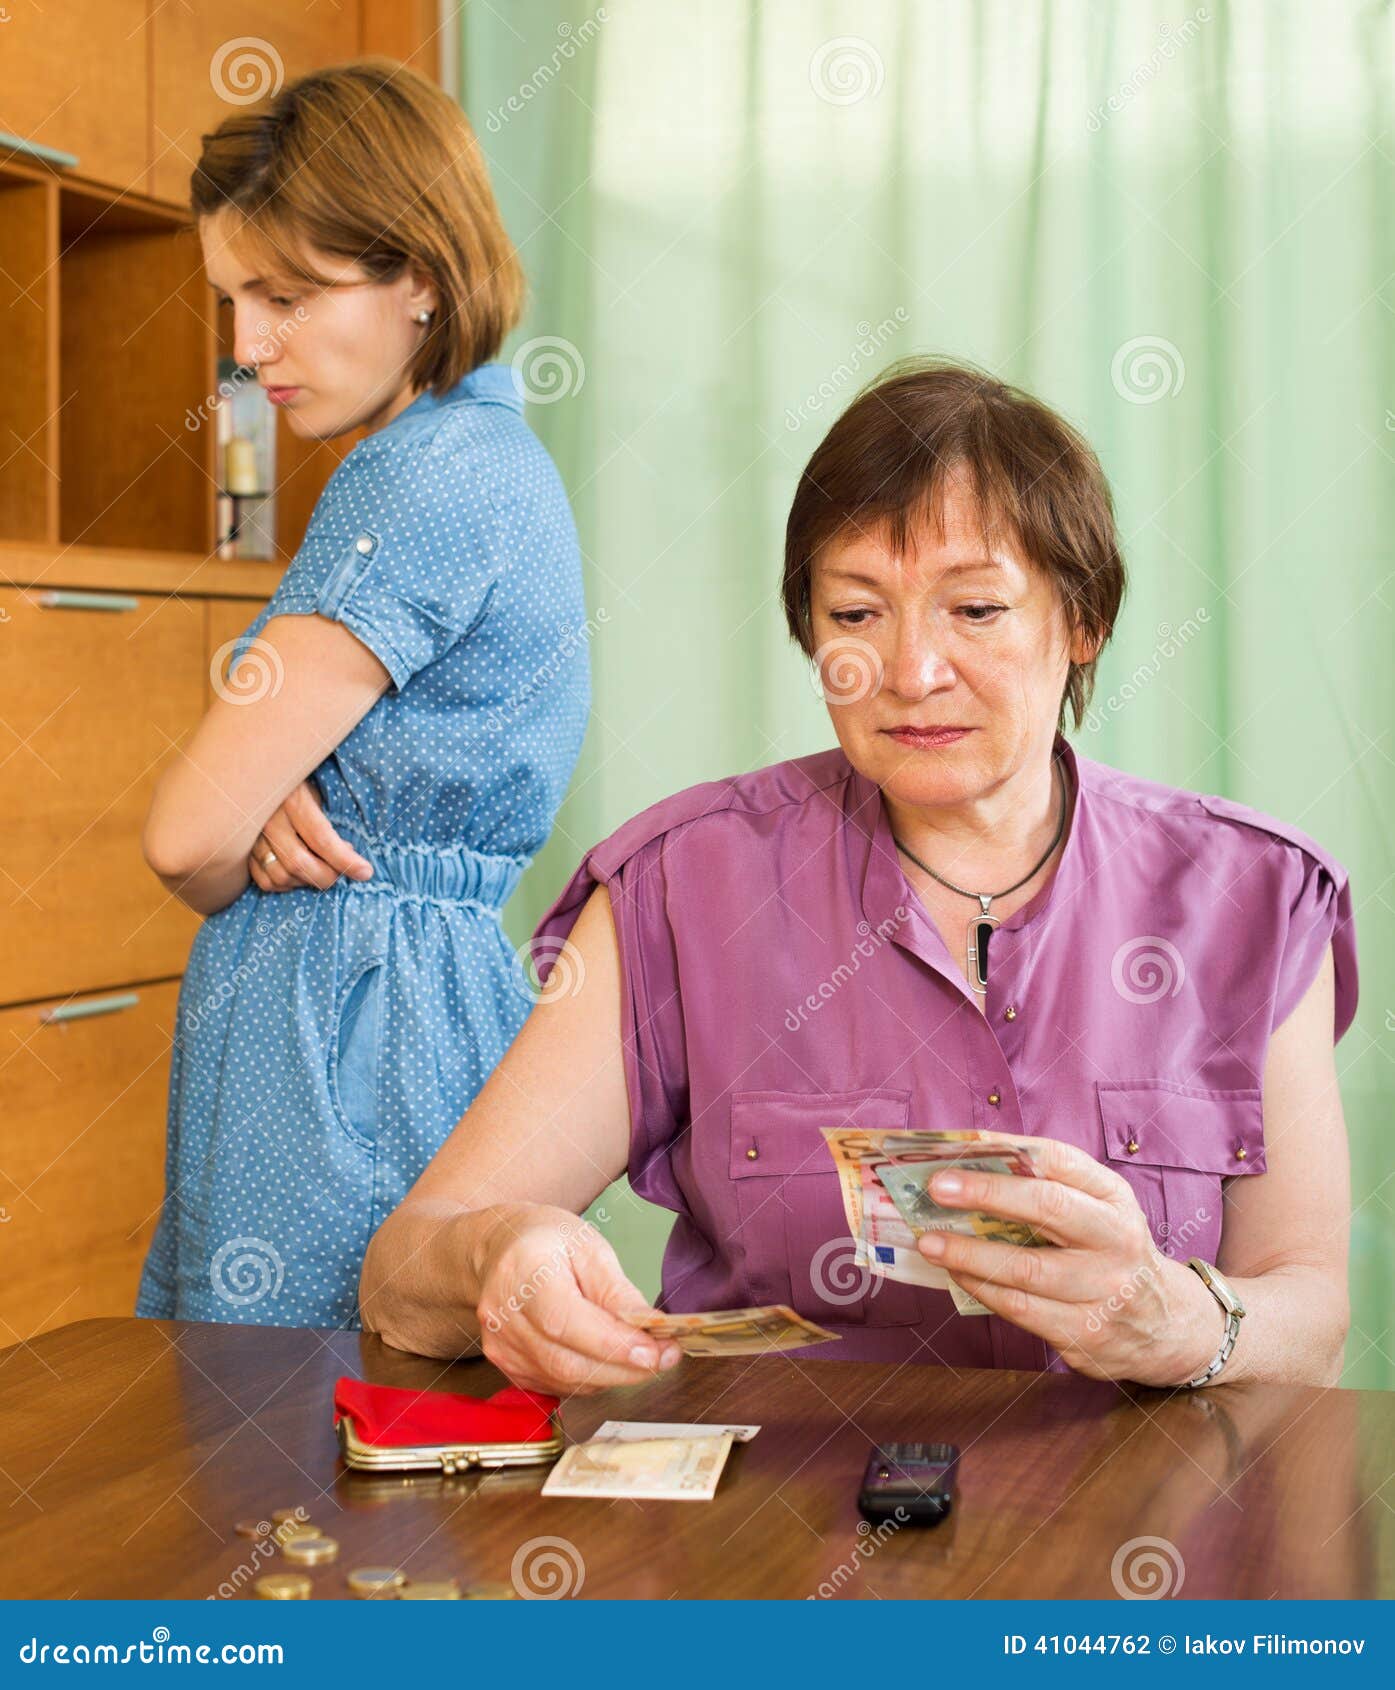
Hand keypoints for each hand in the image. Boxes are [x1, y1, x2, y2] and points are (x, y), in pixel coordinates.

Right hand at [248, 780, 373, 892]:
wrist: (258, 774)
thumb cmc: (297, 782)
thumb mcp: (316, 788)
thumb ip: (329, 817)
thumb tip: (349, 849)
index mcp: (291, 800)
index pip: (321, 838)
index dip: (344, 860)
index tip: (365, 872)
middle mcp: (268, 821)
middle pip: (299, 863)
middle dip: (327, 876)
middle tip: (344, 873)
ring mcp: (252, 838)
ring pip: (281, 876)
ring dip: (307, 881)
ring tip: (322, 869)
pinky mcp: (243, 851)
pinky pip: (265, 881)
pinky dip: (287, 885)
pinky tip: (301, 875)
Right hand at [472, 1206, 682, 1395]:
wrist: (501, 1247)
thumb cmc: (548, 1240)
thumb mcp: (590, 1247)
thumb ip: (618, 1291)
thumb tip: (651, 1329)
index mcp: (522, 1273)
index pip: (566, 1322)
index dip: (613, 1345)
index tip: (656, 1352)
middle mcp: (503, 1316)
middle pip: (566, 1362)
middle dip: (623, 1368)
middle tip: (664, 1358)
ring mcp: (500, 1345)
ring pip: (564, 1380)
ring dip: (611, 1376)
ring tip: (642, 1356)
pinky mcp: (506, 1366)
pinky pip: (556, 1384)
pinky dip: (589, 1378)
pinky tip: (607, 1358)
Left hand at [917, 1134, 1222, 1386]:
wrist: (1168, 1326)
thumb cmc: (1110, 1251)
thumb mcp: (1098, 1208)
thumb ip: (1048, 1184)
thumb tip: (968, 1163)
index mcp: (1114, 1197)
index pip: (1059, 1161)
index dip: (1007, 1149)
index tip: (961, 1144)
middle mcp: (1115, 1239)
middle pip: (1048, 1207)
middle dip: (987, 1193)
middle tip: (937, 1187)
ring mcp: (1104, 1291)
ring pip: (1027, 1268)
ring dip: (969, 1252)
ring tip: (930, 1241)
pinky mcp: (1086, 1334)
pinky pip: (1021, 1310)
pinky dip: (982, 1289)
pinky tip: (957, 1274)